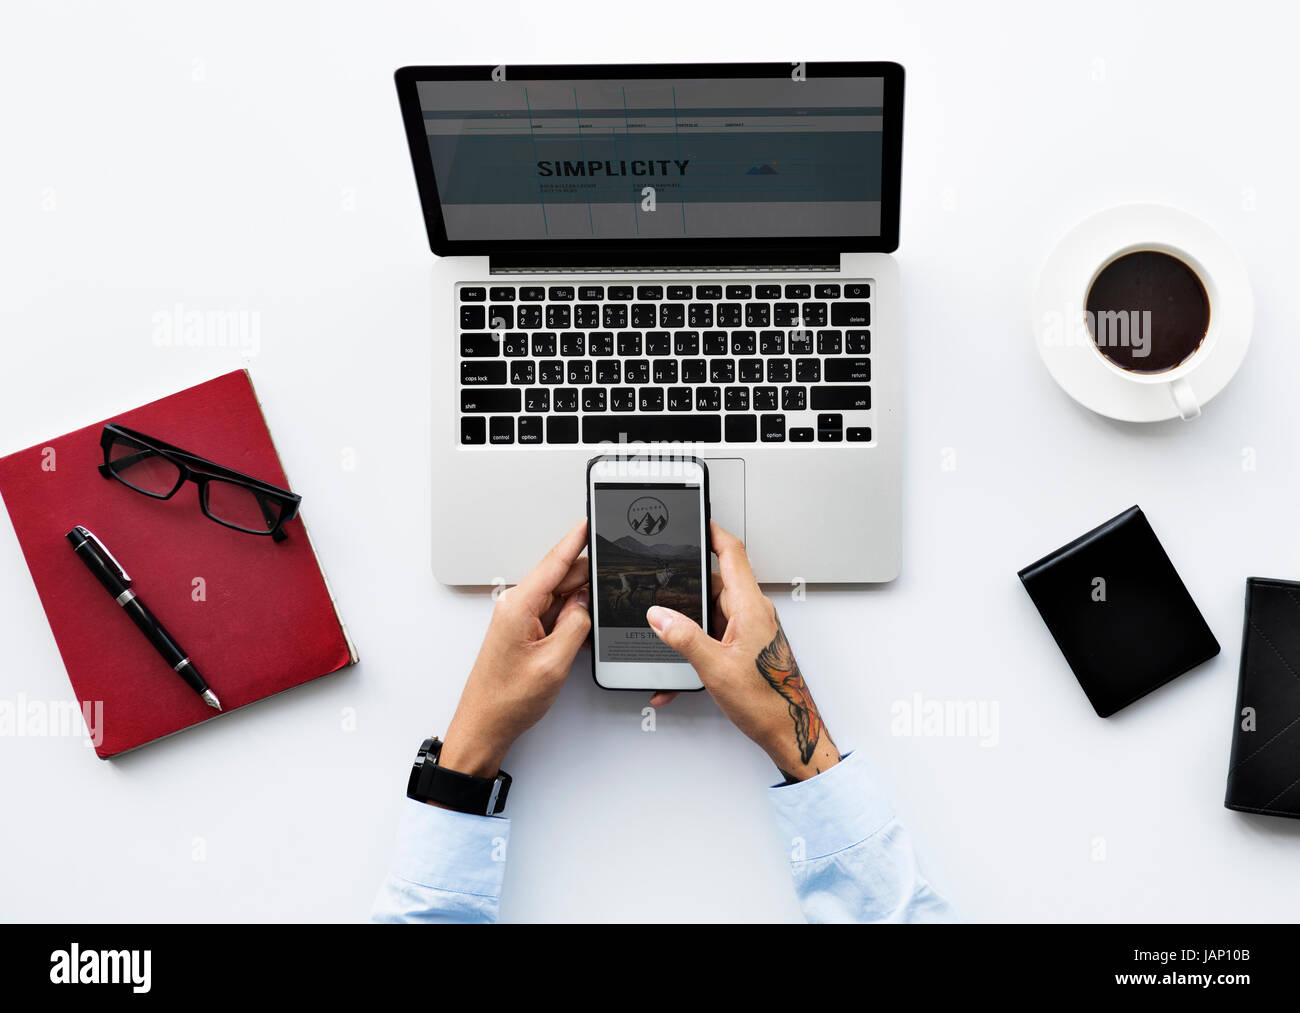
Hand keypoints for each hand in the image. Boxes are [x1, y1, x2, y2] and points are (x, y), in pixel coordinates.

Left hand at [439, 520, 591, 777]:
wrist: (484, 725)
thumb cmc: (507, 700)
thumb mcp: (554, 663)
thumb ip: (575, 627)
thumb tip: (585, 605)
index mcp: (519, 606)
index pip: (553, 563)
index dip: (574, 541)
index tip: (588, 523)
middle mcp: (517, 607)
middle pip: (560, 578)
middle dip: (587, 577)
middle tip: (614, 579)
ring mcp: (520, 619)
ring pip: (560, 597)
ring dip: (580, 603)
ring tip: (598, 615)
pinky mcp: (524, 632)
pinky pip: (554, 615)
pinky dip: (571, 621)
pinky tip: (583, 634)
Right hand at [645, 522, 838, 781]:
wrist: (790, 731)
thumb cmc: (767, 701)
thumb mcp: (715, 668)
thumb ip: (683, 637)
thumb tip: (660, 615)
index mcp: (750, 607)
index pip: (732, 553)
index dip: (712, 532)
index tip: (695, 521)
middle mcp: (753, 613)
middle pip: (716, 582)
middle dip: (686, 587)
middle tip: (661, 590)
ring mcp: (751, 630)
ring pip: (712, 611)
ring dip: (688, 625)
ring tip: (669, 641)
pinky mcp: (747, 646)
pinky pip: (716, 636)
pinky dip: (696, 649)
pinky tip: (679, 675)